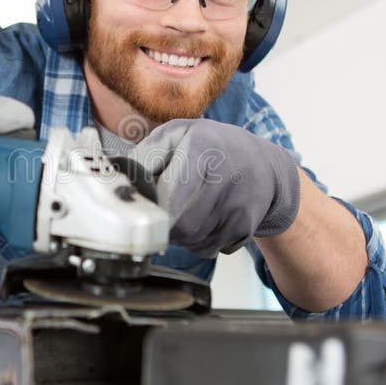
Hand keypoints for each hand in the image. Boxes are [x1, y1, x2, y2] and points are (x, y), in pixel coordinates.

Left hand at [131, 119, 299, 256]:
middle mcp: (225, 178)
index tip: (142, 210)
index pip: (168, 197)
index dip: (151, 210)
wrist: (265, 165)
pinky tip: (203, 221)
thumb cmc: (212, 148)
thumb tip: (120, 183)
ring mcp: (239, 206)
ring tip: (184, 212)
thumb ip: (145, 156)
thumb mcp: (177, 135)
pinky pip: (210, 249)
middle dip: (164, 226)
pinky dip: (199, 243)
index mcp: (201, 149)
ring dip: (181, 236)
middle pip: (181, 226)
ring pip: (194, 242)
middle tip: (161, 214)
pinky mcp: (247, 227)